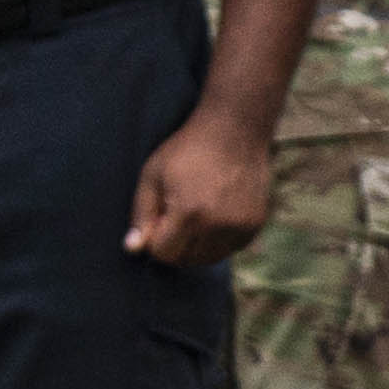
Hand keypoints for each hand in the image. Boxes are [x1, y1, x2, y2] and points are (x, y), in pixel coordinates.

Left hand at [126, 106, 273, 267]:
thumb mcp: (153, 175)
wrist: (236, 129)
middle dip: (176, 243)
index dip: (155, 238)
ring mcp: (241, 225)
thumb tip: (133, 249)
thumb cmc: (188, 149)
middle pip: (186, 259)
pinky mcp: (255, 223)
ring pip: (209, 258)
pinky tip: (217, 213)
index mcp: (189, 213)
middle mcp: (218, 224)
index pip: (163, 253)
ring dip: (197, 244)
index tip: (160, 216)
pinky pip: (230, 248)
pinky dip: (219, 239)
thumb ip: (141, 215)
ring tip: (197, 213)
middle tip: (177, 213)